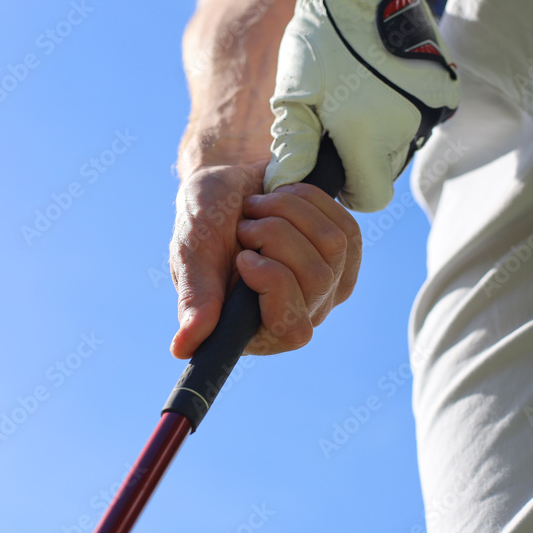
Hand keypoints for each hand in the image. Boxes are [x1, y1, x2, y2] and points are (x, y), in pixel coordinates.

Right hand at [169, 162, 360, 357]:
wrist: (227, 184)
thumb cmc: (203, 221)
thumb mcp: (191, 255)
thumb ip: (195, 298)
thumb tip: (184, 349)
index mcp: (254, 331)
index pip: (293, 328)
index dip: (275, 282)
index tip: (243, 256)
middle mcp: (295, 317)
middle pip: (316, 278)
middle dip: (276, 233)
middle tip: (244, 225)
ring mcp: (325, 289)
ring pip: (334, 247)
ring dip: (290, 211)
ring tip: (259, 208)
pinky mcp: (344, 259)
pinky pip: (348, 230)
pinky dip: (312, 202)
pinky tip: (285, 200)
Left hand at [264, 0, 460, 211]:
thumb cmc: (319, 40)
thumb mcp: (294, 95)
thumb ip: (292, 147)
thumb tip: (284, 186)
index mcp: (366, 134)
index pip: (370, 197)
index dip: (350, 190)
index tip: (335, 167)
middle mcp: (405, 128)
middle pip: (385, 171)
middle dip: (362, 157)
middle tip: (340, 120)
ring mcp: (429, 109)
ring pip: (402, 146)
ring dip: (382, 134)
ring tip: (358, 97)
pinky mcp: (444, 91)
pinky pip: (420, 120)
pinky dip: (402, 112)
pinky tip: (380, 85)